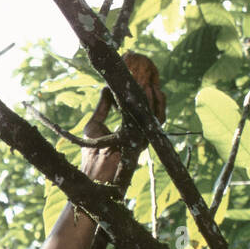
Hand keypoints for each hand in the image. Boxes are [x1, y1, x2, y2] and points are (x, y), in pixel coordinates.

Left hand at [81, 53, 165, 182]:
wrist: (95, 173)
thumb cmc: (91, 153)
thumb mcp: (94, 124)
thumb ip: (102, 107)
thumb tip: (106, 88)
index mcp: (130, 128)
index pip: (141, 107)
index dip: (144, 92)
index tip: (141, 77)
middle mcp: (139, 133)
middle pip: (152, 108)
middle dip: (154, 91)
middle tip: (150, 75)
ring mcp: (143, 137)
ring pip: (158, 113)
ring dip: (156, 96)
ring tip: (151, 81)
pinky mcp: (145, 140)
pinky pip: (155, 121)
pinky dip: (156, 105)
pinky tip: (151, 92)